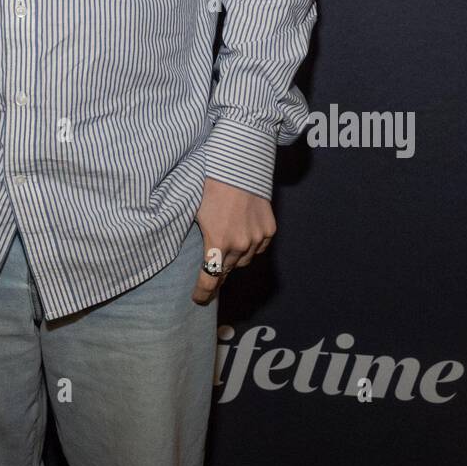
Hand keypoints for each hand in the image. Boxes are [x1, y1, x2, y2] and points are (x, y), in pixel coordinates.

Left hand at [192, 177, 275, 303]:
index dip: (203, 293)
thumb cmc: (210, 186)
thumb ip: (201, 237)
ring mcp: (257, 238)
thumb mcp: (196, 213)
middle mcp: (240, 245)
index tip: (198, 299)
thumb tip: (198, 254)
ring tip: (227, 249)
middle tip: (211, 271)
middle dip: (218, 272)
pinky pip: (259, 248)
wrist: (238, 166)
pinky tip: (243, 238)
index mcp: (218, 242)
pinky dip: (251, 247)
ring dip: (234, 259)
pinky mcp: (270, 230)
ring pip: (244, 261)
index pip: (209, 279)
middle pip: (227, 270)